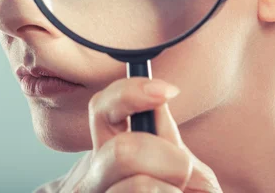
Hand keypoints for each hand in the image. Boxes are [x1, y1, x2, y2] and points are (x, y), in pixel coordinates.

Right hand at [72, 77, 222, 192]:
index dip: (130, 92)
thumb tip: (159, 104)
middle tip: (182, 175)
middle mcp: (92, 179)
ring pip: (141, 188)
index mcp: (108, 152)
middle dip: (169, 160)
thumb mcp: (177, 172)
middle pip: (123, 152)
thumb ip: (170, 144)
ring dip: (173, 191)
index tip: (167, 91)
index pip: (102, 108)